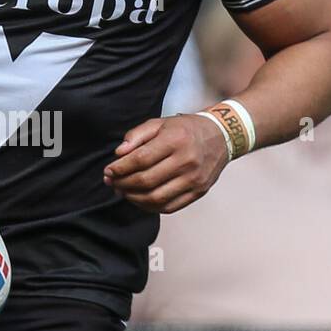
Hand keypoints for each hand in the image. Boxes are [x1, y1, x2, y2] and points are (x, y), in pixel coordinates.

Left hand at [103, 113, 229, 213]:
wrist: (222, 136)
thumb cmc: (186, 129)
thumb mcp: (160, 123)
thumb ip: (137, 135)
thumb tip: (118, 154)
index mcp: (175, 140)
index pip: (140, 159)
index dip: (120, 168)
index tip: (108, 171)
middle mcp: (186, 161)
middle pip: (146, 181)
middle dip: (123, 184)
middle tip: (111, 183)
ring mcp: (194, 179)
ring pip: (156, 198)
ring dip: (133, 198)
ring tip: (122, 192)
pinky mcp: (198, 192)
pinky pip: (169, 207)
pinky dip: (150, 207)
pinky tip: (139, 199)